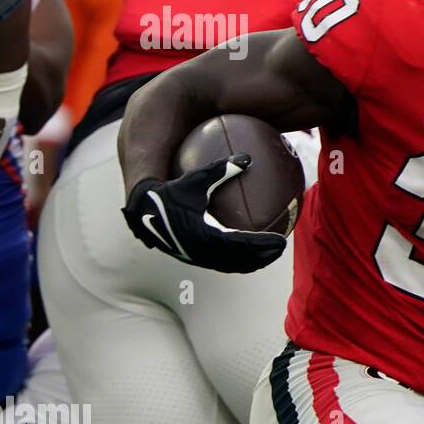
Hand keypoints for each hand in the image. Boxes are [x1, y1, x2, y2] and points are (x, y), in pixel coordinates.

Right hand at [122, 154, 287, 273]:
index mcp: (203, 235)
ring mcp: (196, 257)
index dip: (263, 245)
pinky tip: (248, 250)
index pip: (241, 244)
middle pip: (239, 261)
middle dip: (263, 257)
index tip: (281, 241)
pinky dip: (237, 260)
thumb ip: (221, 169)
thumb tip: (247, 157)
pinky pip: (220, 263)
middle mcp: (200, 251)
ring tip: (270, 253)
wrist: (141, 210)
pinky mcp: (192, 257)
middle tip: (281, 248)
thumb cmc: (169, 191)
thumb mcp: (195, 179)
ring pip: (230, 266)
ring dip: (252, 262)